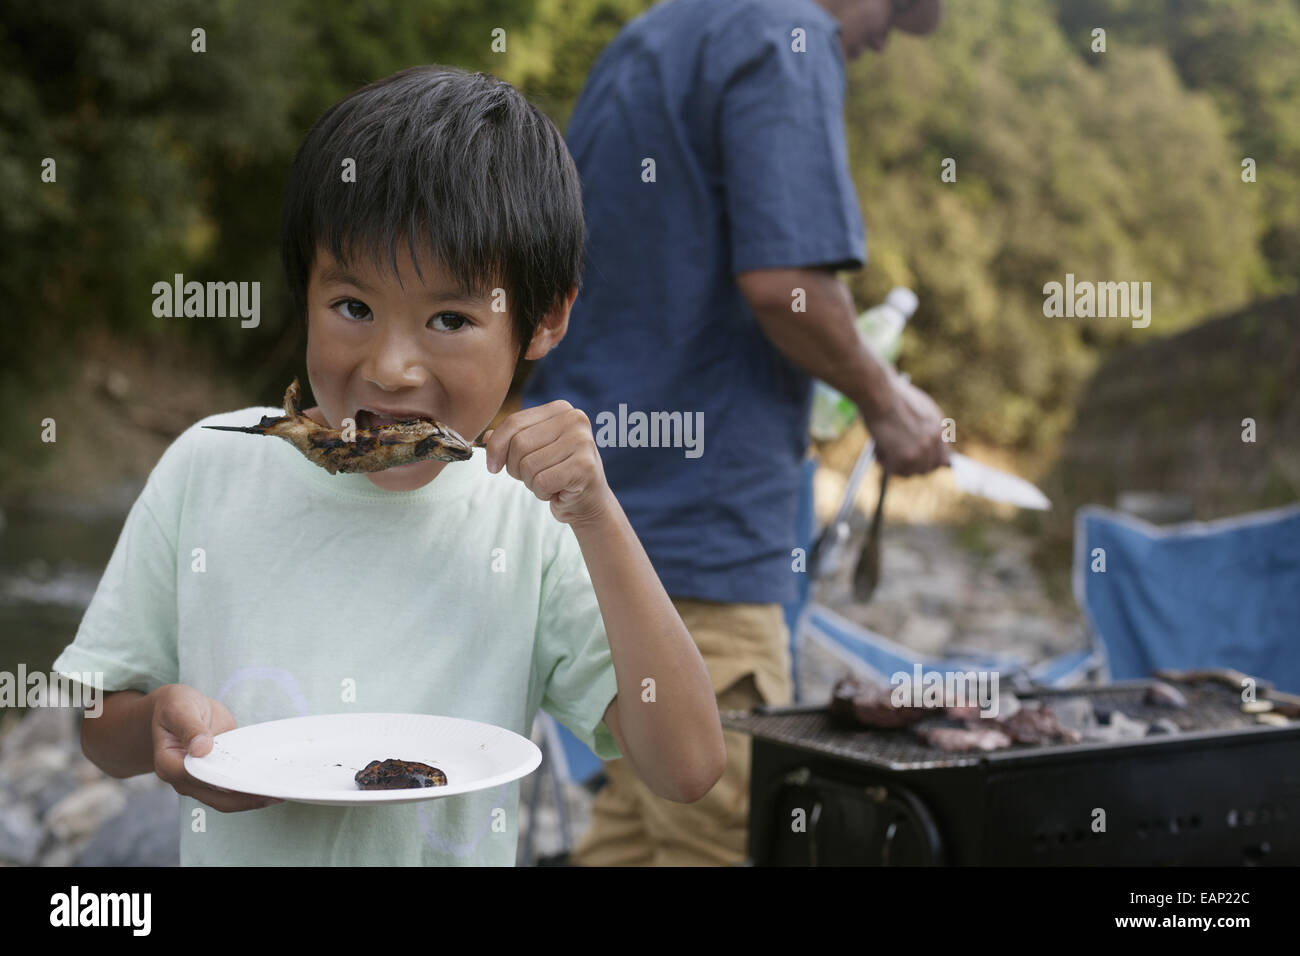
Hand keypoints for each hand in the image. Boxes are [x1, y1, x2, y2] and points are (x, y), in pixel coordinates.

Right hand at [151, 684, 281, 811]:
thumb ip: (190, 728)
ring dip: (250, 798)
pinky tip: (268, 785)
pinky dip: (248, 787)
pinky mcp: (216, 772)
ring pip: (225, 798)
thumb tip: (202, 749)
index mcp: (169, 764)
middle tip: (273, 796)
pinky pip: (232, 786)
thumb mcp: (180, 709)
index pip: (198, 779)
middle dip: (243, 800)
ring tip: (276, 795)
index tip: (247, 784)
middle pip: (215, 797)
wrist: (179, 707)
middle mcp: (183, 779)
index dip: (223, 783)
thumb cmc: (176, 706)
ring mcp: (201, 779)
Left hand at [483, 400, 614, 525]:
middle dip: (515, 468)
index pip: (514, 423)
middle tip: (531, 477)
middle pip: (519, 444)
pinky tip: (556, 491)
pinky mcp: (584, 467)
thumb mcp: (533, 450)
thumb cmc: (557, 473)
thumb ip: (511, 439)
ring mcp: (582, 442)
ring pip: (528, 465)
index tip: (492, 466)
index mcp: (560, 409)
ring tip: (548, 483)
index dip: (495, 447)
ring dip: (531, 482)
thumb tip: (484, 437)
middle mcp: (575, 419)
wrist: (588, 502)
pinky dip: (542, 493)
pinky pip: (542, 481)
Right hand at [863, 373, 950, 476]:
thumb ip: (923, 425)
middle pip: (928, 468)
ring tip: (882, 445)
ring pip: (909, 472)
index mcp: (939, 427)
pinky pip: (893, 470)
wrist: (881, 393)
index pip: (943, 458)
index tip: (917, 462)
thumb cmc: (890, 395)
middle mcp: (934, 441)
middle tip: (896, 461)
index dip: (929, 462)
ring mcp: (921, 450)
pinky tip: (877, 445)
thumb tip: (918, 442)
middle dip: (912, 467)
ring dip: (895, 463)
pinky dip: (883, 461)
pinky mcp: (906, 457)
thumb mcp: (915, 407)